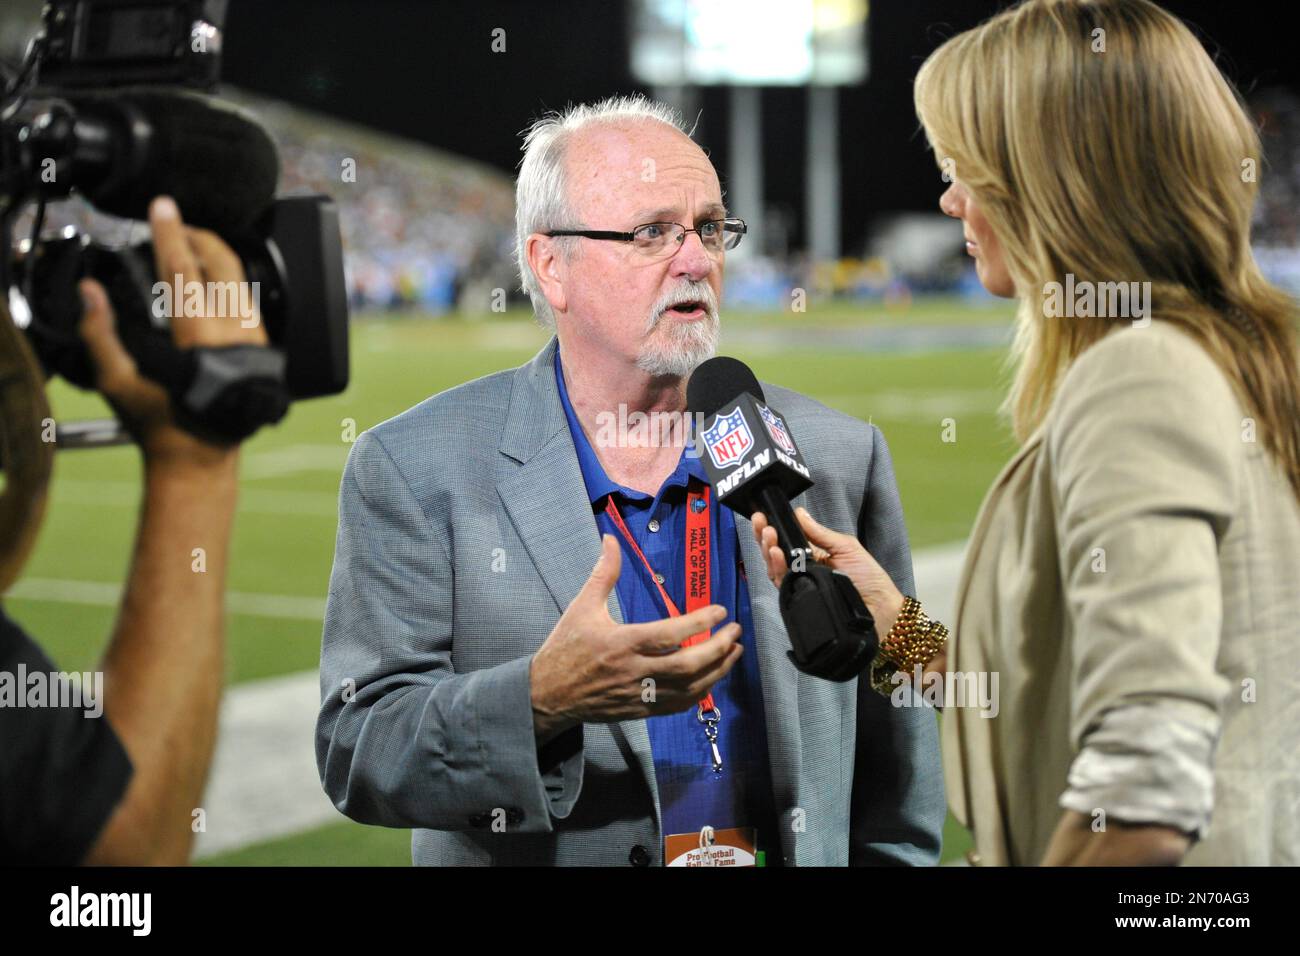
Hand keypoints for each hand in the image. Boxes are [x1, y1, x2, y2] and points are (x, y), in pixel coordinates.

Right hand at [77, 195, 268, 467]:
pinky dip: (229, 282)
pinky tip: (212, 282)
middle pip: (222, 263)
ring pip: (240, 280)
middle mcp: (234, 333)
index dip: (170, 232)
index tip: (163, 206)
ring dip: (215, 257)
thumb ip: (100, 334)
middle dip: (198, 235)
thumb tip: (90, 291)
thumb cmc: (159, 423)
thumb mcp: (118, 383)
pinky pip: (248, 300)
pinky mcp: (263, 348)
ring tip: (189, 248)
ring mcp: (255, 340)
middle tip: (176, 222)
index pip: (183, 269)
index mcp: (198, 338)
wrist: (201, 457)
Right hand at [530, 534, 743, 735]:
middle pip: (687, 665)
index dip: (700, 622)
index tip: (720, 610)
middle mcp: (635, 671)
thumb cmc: (565, 647)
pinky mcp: (641, 710)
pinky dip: (700, 692)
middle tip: (736, 632)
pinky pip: (678, 705)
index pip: (670, 634)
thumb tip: (610, 539)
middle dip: (718, 649)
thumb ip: (603, 574)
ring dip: (717, 671)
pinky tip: (712, 678)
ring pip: (688, 688)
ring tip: (734, 652)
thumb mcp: (582, 607)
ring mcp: (640, 694)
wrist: (547, 694)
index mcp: (622, 642)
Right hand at [751, 506, 905, 636]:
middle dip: (764, 536)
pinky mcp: (799, 599)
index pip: (787, 539)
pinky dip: (777, 567)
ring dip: (768, 549)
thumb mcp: (845, 547)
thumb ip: (820, 533)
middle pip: (775, 552)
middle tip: (761, 522)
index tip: (763, 515)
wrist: (880, 607)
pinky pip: (782, 583)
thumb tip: (799, 513)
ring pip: (774, 567)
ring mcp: (799, 584)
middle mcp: (802, 569)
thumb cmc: (868, 577)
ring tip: (769, 536)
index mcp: (812, 553)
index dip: (773, 527)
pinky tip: (777, 554)